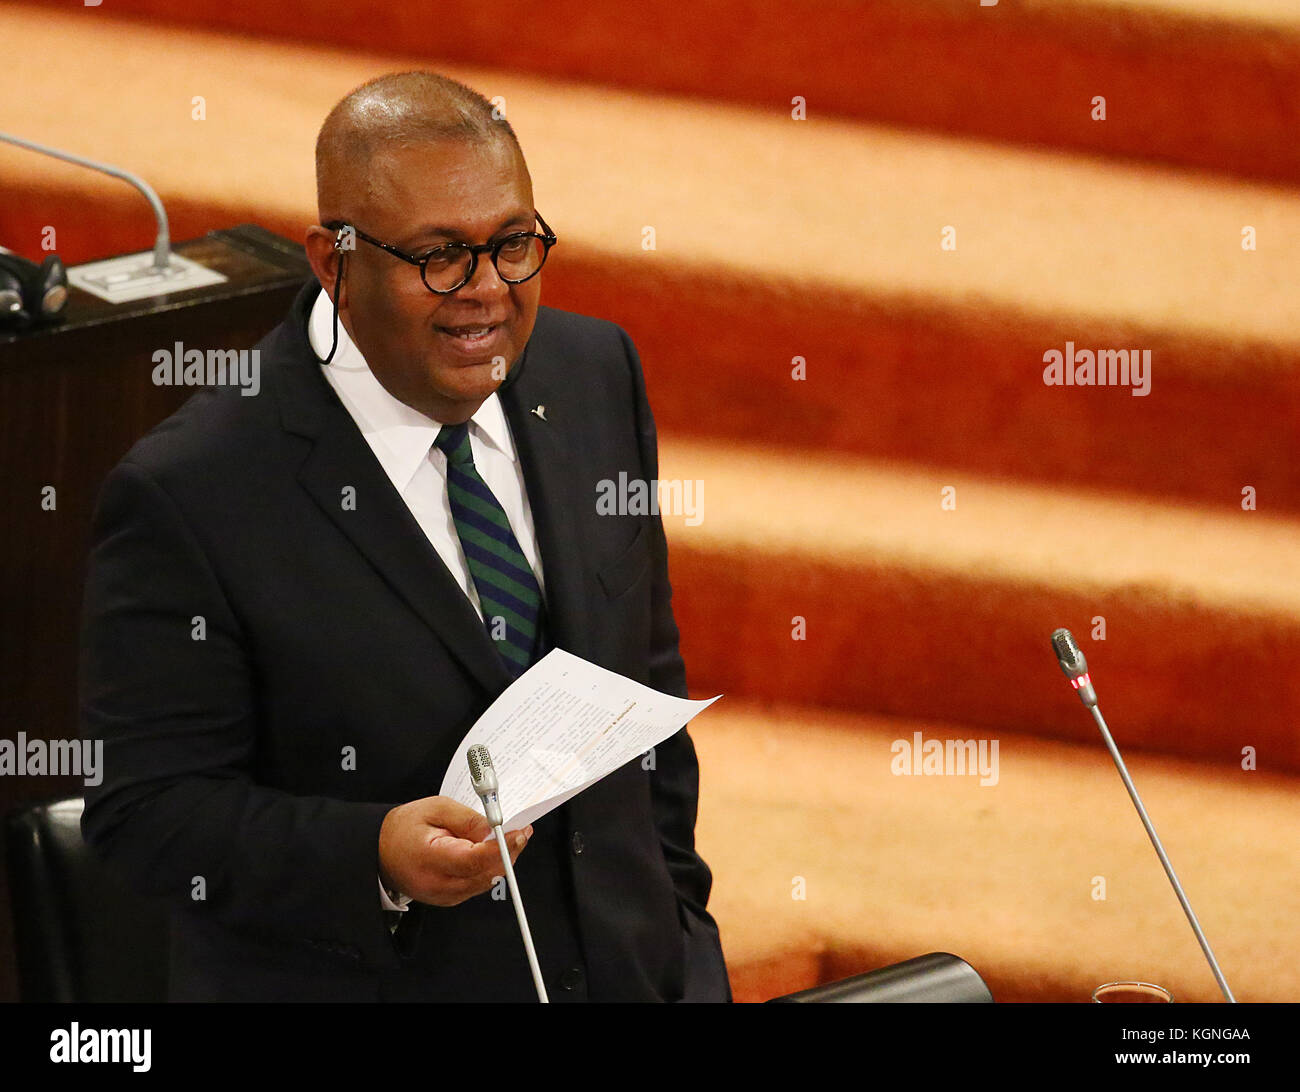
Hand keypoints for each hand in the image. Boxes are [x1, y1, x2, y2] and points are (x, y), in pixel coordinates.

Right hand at [378, 795, 532, 906]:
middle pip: (485, 874)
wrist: (380, 851)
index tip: (519, 833)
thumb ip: (468, 820)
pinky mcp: (449, 898)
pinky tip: (494, 851)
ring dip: (502, 861)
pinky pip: (478, 885)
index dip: (501, 847)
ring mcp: (444, 896)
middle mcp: (438, 884)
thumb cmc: (404, 828)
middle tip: (522, 832)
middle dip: (508, 853)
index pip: (473, 859)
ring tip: (511, 837)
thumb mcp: (436, 809)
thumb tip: (496, 829)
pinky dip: (490, 868)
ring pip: (485, 882)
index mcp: (430, 859)